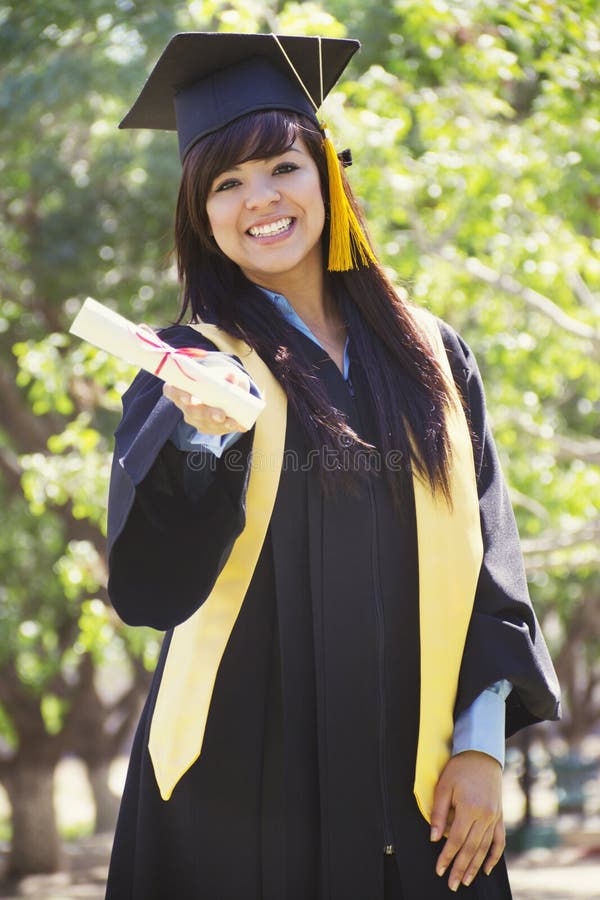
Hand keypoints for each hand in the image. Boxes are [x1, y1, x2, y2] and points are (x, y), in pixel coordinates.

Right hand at [163, 361, 249, 434]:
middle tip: (220, 415)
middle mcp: (184, 405)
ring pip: (204, 423)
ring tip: (233, 421)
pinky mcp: (207, 427)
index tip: (188, 397)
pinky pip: (217, 429)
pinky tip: (239, 426)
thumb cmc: (216, 378)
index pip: (172, 391)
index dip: (177, 394)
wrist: (225, 390)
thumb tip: (231, 376)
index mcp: (180, 387)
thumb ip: (225, 375)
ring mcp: (195, 418)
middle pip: (191, 411)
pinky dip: (229, 427)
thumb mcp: (219, 373)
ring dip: (220, 424)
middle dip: (206, 414)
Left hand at [430, 750, 504, 891]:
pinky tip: (486, 868)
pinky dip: (493, 856)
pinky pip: (499, 841)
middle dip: (460, 868)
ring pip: (485, 848)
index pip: (456, 840)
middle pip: (471, 849)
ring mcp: (495, 817)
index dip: (447, 856)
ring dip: (475, 866)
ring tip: (466, 880)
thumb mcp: (444, 786)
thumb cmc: (459, 768)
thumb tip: (434, 837)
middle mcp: (485, 816)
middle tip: (452, 884)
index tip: (440, 870)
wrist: (482, 755)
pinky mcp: (499, 816)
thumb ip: (439, 813)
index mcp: (470, 809)